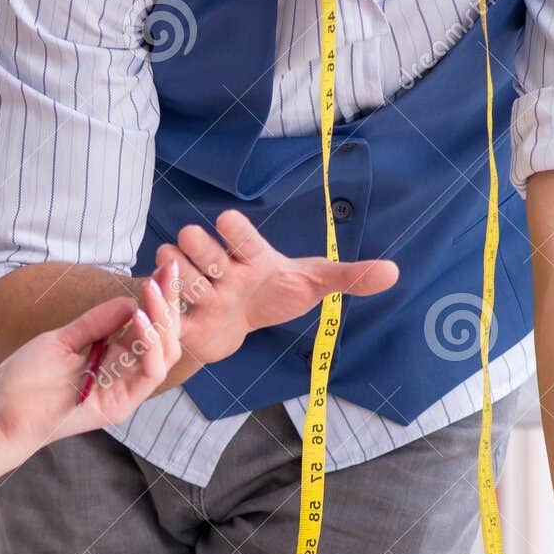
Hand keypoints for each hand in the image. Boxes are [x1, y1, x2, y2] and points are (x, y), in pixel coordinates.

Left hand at [0, 257, 181, 449]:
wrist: (5, 411)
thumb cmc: (28, 377)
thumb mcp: (62, 339)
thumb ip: (96, 323)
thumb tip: (129, 301)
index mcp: (112, 355)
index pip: (147, 323)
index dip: (159, 297)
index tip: (165, 267)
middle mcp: (124, 372)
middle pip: (163, 336)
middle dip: (168, 303)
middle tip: (167, 271)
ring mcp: (124, 390)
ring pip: (164, 354)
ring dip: (161, 319)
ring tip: (150, 291)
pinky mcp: (120, 405)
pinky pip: (149, 375)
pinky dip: (150, 347)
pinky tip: (139, 318)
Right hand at [158, 210, 398, 366]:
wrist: (233, 325)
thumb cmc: (272, 295)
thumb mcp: (311, 286)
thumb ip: (348, 277)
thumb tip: (394, 272)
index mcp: (249, 252)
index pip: (236, 227)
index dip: (235, 230)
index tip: (234, 232)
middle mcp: (217, 262)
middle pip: (195, 239)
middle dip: (206, 253)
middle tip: (223, 275)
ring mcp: (194, 284)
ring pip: (175, 266)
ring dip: (189, 281)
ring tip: (208, 297)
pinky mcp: (178, 310)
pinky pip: (158, 297)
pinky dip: (164, 303)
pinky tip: (184, 313)